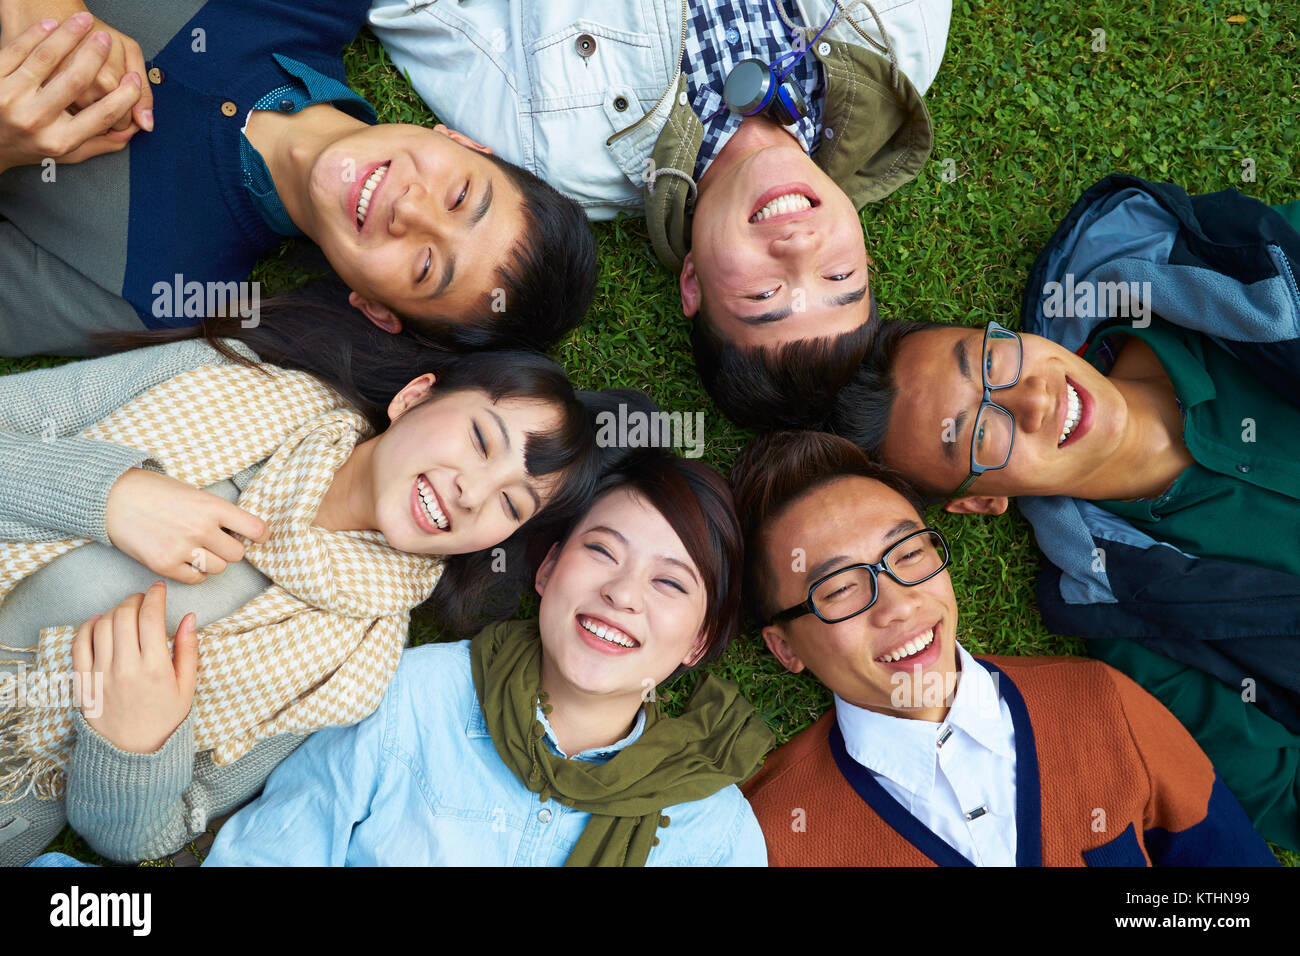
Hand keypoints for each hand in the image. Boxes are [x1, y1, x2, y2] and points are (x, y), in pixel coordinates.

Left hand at [0, 14, 142, 172]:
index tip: (133, 81)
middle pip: (76, 81)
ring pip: (46, 58)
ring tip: (83, 21)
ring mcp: (10, 99)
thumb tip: (133, 130)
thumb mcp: (66, 154)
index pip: (102, 115)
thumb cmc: (30, 146)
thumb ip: (101, 143)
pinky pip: (18, 49)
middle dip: (94, 54)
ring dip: (68, 34)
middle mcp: (35, 121)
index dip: (125, 96)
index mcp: (59, 140)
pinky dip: (37, 33)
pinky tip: (52, 24)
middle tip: (105, 39)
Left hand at [73, 583, 198, 753]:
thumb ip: (188, 650)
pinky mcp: (83, 681)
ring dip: (114, 611)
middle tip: (143, 600)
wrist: (133, 753)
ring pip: (102, 625)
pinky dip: (87, 627)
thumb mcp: (186, 687)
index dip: (155, 596)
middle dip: (134, 600)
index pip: (151, 617)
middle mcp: (125, 667)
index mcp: (155, 668)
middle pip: (124, 615)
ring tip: (125, 613)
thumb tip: (189, 617)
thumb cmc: (165, 719)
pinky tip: (99, 622)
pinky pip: (79, 644)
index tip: (158, 590)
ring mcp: (101, 674)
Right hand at [105, 468, 269, 584]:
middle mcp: (200, 528)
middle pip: (237, 554)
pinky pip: (196, 579)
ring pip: (218, 568)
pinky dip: (195, 572)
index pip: (255, 528)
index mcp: (212, 506)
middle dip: (230, 549)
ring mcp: (182, 548)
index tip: (258, 537)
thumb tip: (242, 533)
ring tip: (197, 549)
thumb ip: (218, 513)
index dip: (260, 535)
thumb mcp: (194, 493)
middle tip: (216, 542)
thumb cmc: (156, 492)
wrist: (113, 497)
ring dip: (212, 561)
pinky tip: (184, 559)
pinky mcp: (164, 564)